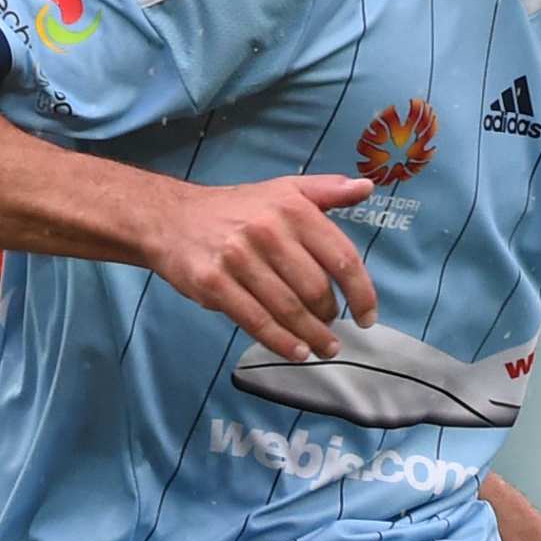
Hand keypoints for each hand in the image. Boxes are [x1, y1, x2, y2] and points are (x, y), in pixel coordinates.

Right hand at [144, 177, 379, 360]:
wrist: (171, 219)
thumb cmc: (236, 209)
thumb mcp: (283, 190)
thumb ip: (326, 191)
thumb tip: (367, 187)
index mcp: (292, 209)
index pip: (341, 257)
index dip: (362, 293)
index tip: (369, 316)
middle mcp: (268, 232)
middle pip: (316, 289)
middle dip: (331, 317)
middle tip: (334, 328)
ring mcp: (238, 259)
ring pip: (288, 309)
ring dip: (312, 336)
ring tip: (324, 348)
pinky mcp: (214, 284)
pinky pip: (256, 321)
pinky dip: (281, 342)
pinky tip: (298, 353)